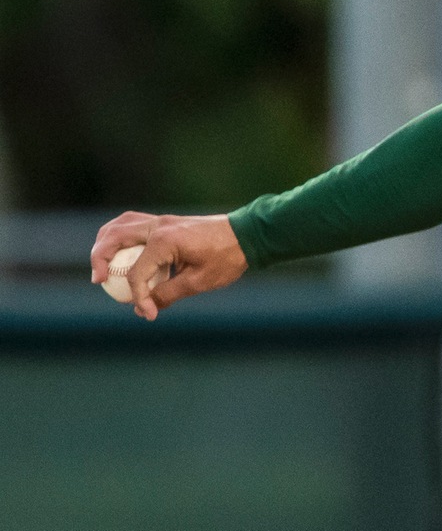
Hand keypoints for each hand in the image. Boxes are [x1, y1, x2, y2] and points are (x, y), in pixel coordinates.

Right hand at [90, 211, 248, 320]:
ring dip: (105, 243)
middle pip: (114, 237)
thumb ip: (168, 294)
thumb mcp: (199, 281)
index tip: (148, 314)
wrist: (248, 233)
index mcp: (165, 241)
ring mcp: (162, 221)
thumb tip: (144, 309)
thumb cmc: (227, 256)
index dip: (138, 297)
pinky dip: (119, 236)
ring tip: (101, 266)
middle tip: (98, 281)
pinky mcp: (166, 222)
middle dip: (100, 259)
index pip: (136, 273)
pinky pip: (133, 224)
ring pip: (120, 225)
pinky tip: (119, 253)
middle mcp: (159, 226)